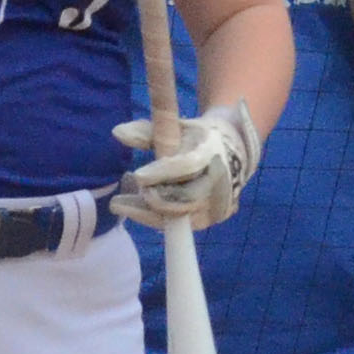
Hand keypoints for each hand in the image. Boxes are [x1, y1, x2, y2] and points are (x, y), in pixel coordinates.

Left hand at [111, 96, 262, 229]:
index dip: (162, 172)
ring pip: (180, 216)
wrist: (234, 151)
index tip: (137, 176)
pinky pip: (181, 225)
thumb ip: (147, 132)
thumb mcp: (176, 128)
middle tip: (118, 200)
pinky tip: (134, 209)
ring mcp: (218, 203)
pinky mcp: (212, 218)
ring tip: (119, 204)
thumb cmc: (198, 137)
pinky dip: (156, 218)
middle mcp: (219, 181)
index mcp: (212, 152)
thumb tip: (118, 133)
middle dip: (152, 200)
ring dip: (147, 212)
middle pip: (185, 198)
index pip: (187, 166)